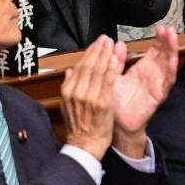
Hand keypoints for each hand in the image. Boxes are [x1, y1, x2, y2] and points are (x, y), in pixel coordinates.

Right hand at [60, 35, 120, 161]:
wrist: (85, 146)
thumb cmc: (79, 126)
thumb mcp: (68, 105)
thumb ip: (69, 86)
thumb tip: (69, 71)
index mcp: (68, 90)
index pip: (80, 66)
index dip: (89, 52)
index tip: (97, 43)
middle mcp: (78, 92)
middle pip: (89, 65)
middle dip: (98, 49)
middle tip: (105, 38)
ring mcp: (90, 97)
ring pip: (98, 71)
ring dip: (106, 55)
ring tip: (111, 44)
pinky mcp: (103, 104)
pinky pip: (108, 83)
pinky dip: (112, 70)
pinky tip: (116, 60)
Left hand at [112, 27, 178, 156]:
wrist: (115, 124)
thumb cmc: (116, 101)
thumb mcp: (114, 76)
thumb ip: (116, 61)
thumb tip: (117, 43)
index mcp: (143, 69)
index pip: (155, 51)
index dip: (159, 39)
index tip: (161, 27)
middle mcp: (153, 76)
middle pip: (165, 55)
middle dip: (168, 42)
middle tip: (169, 29)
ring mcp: (157, 86)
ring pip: (168, 66)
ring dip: (171, 52)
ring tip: (173, 38)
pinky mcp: (157, 97)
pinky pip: (166, 83)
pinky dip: (170, 71)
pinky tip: (172, 60)